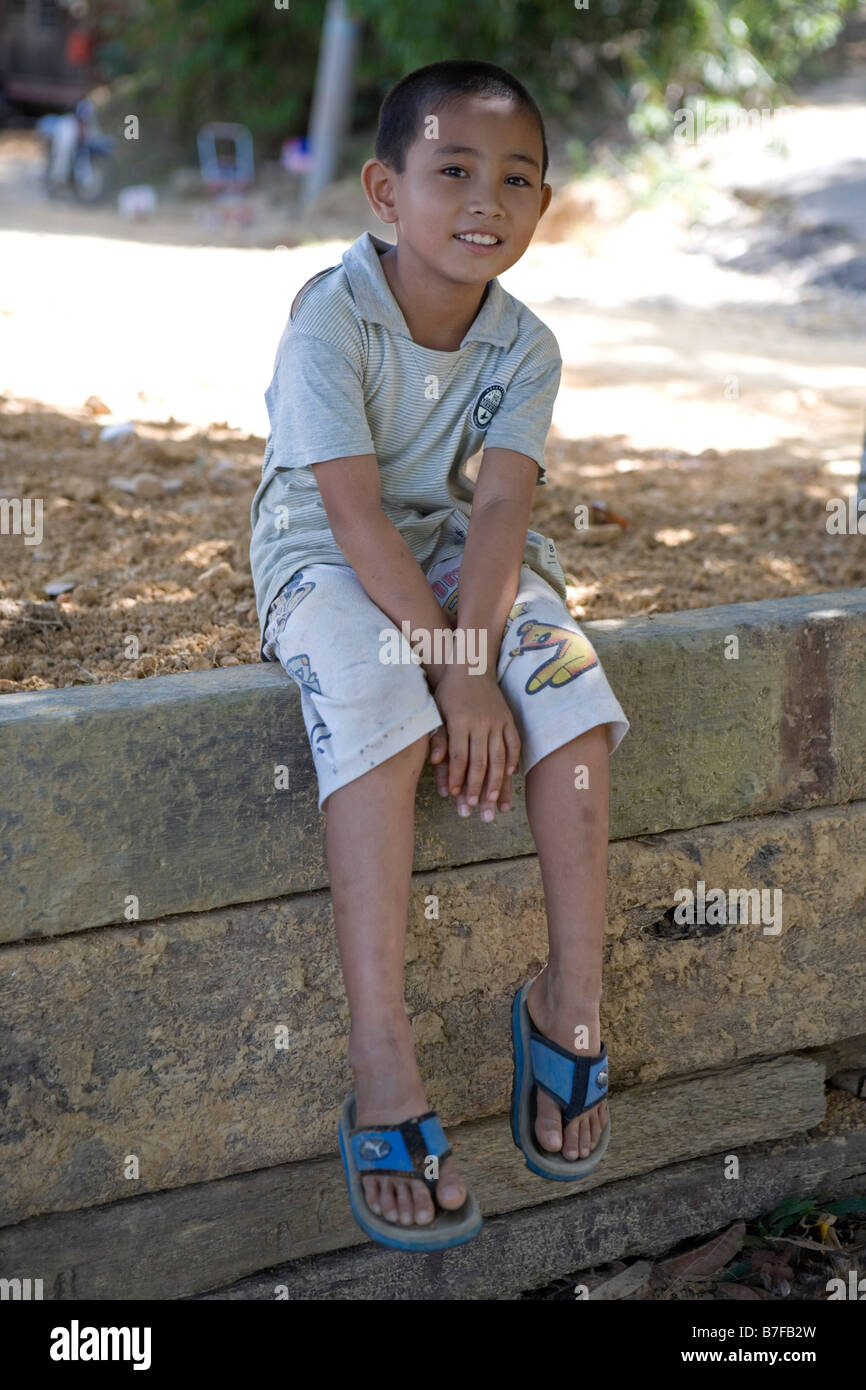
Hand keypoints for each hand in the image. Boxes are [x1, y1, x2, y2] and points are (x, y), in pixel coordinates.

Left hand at [428, 667, 519, 820]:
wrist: (472, 665)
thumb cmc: (449, 692)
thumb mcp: (436, 710)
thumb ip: (438, 737)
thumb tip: (436, 762)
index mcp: (460, 722)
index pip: (458, 757)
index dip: (456, 778)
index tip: (454, 796)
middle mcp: (481, 723)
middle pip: (481, 761)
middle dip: (478, 787)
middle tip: (476, 807)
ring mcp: (497, 721)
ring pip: (499, 756)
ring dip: (498, 781)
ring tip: (495, 801)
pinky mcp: (509, 718)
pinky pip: (514, 742)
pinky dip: (513, 759)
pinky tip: (511, 774)